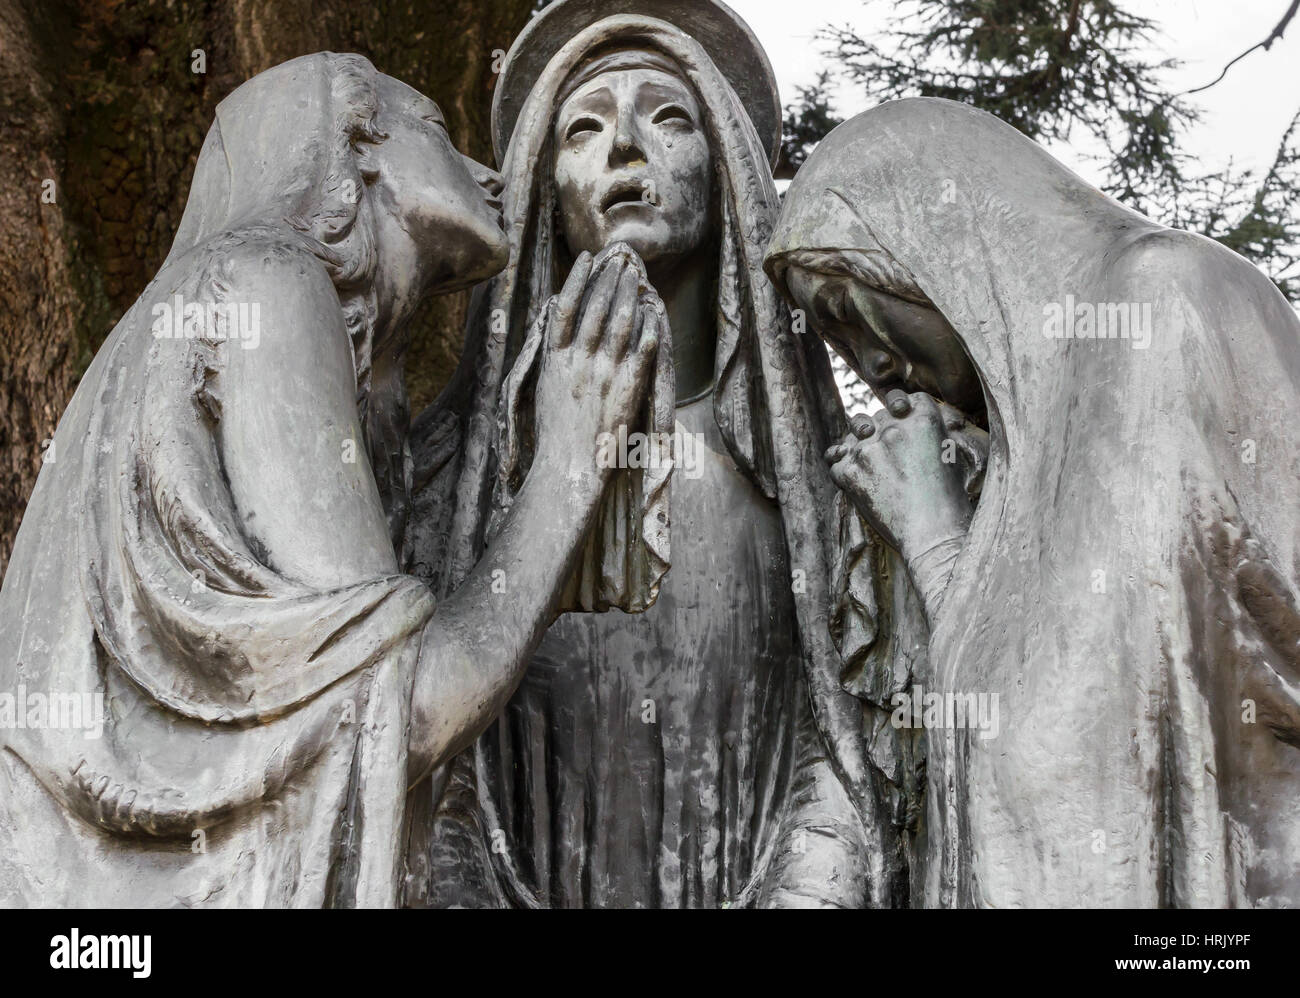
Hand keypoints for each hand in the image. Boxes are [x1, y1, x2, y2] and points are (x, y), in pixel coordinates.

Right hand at [532, 245, 661, 493]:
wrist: (569, 467)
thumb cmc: (554, 432)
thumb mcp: (544, 385)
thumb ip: (553, 351)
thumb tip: (557, 315)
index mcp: (555, 360)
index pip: (566, 308)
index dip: (577, 280)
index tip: (587, 259)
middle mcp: (580, 362)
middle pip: (596, 309)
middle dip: (609, 280)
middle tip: (620, 260)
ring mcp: (605, 374)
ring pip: (619, 324)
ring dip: (628, 296)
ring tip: (635, 277)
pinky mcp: (627, 389)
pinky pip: (642, 351)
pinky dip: (648, 328)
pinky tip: (654, 313)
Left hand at [826, 390, 973, 558]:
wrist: (934, 533)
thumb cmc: (948, 497)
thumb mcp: (947, 452)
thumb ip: (925, 430)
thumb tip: (902, 418)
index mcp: (922, 417)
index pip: (901, 399)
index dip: (899, 409)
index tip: (900, 419)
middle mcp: (892, 427)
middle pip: (875, 417)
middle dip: (879, 432)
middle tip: (889, 456)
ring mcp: (867, 448)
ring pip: (851, 436)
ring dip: (857, 447)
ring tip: (870, 466)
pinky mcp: (848, 471)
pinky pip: (836, 462)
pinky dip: (844, 471)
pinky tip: (856, 482)